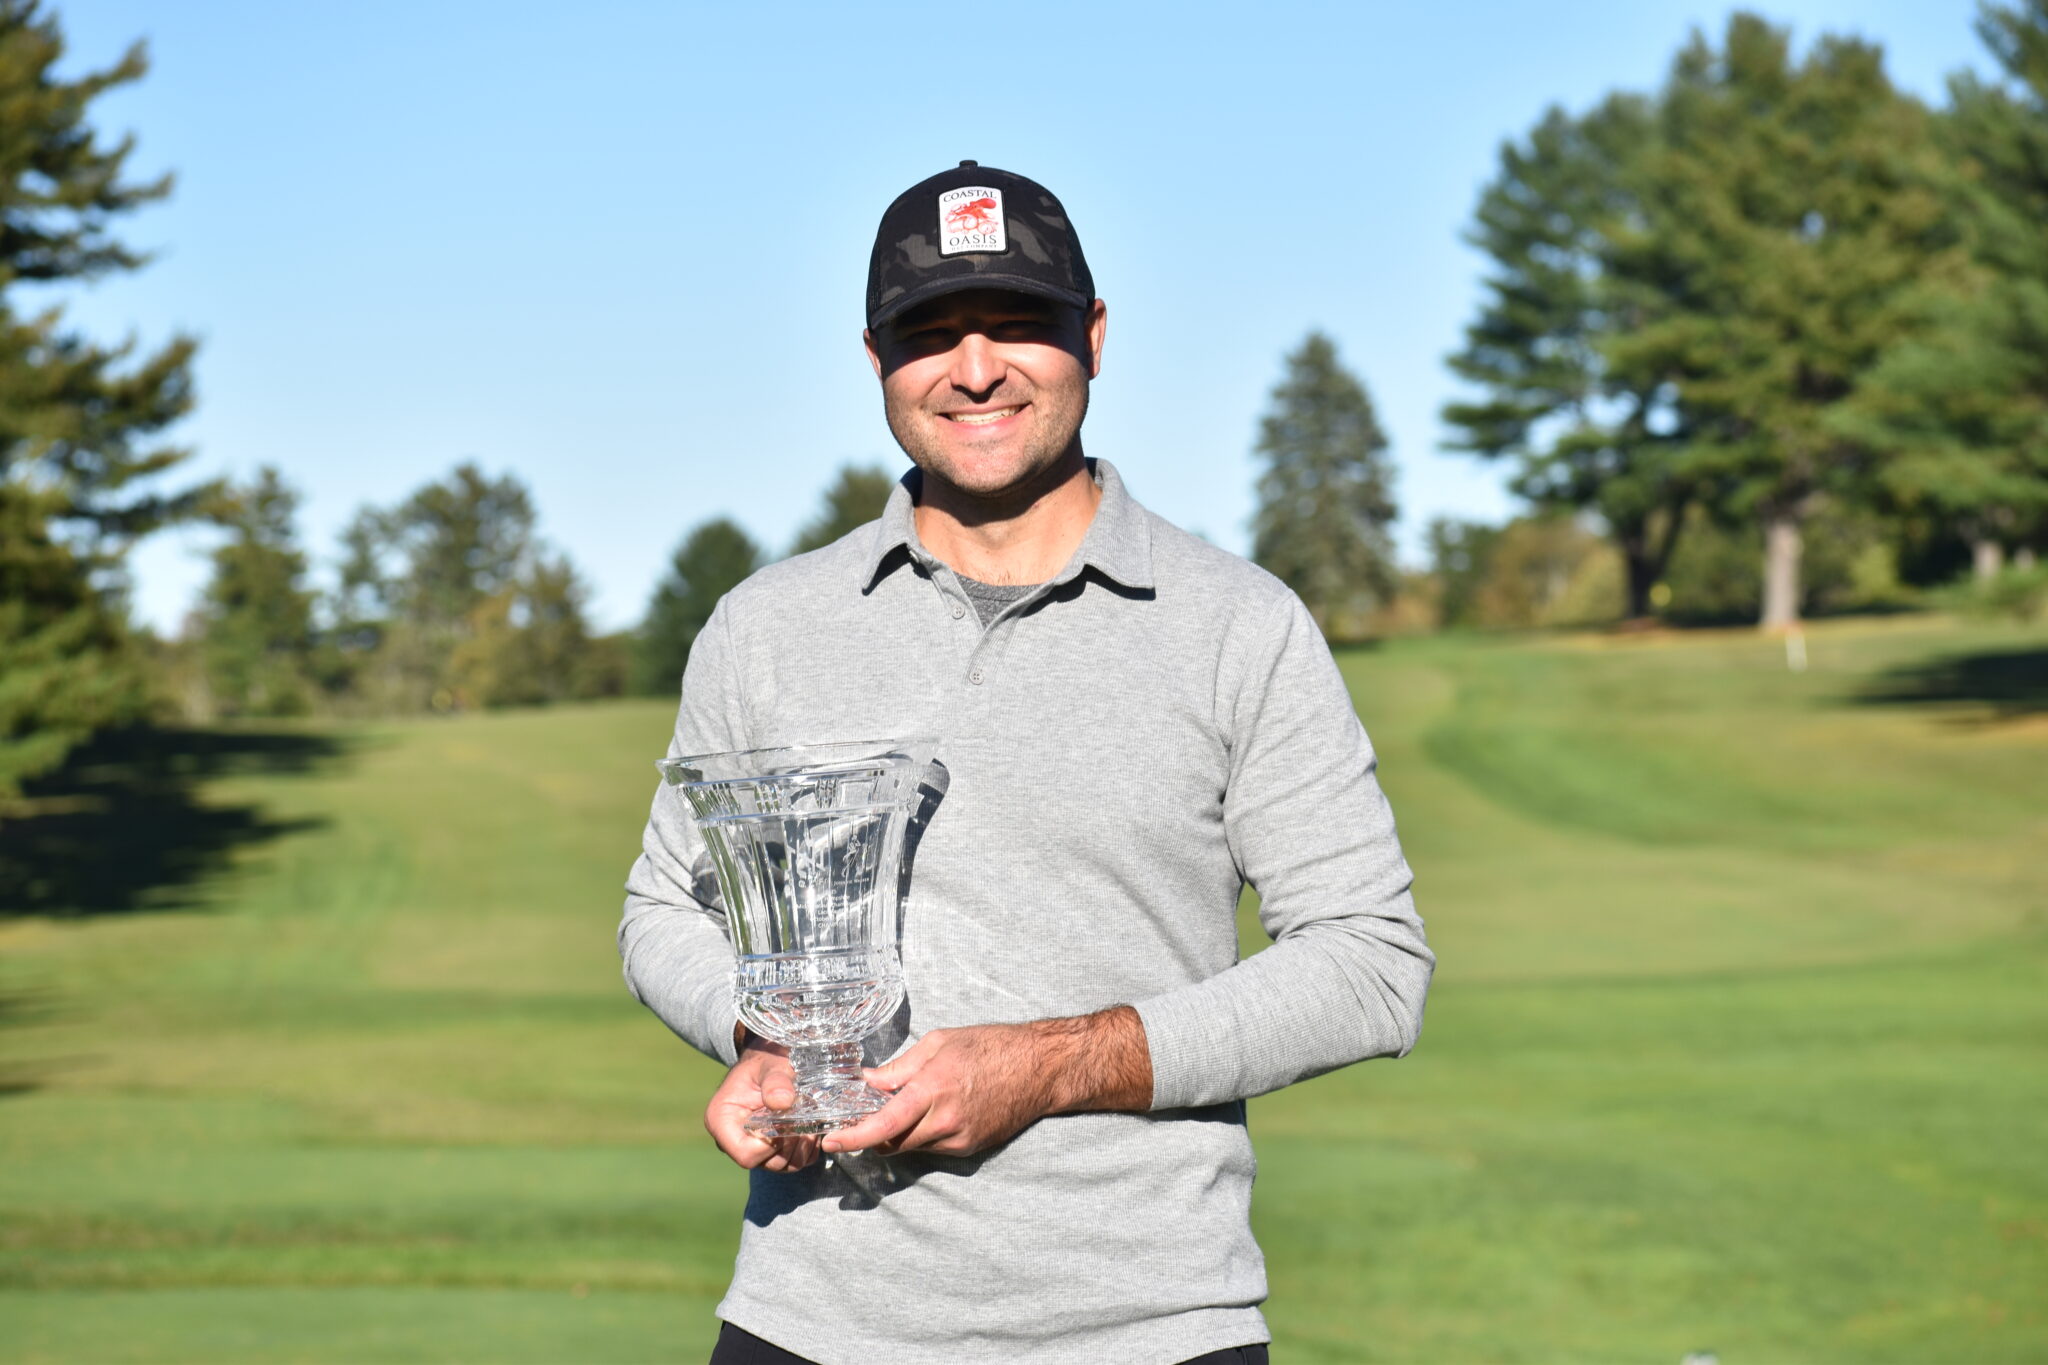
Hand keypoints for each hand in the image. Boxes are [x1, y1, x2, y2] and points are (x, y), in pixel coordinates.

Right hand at [704, 1032, 821, 1171]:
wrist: (770, 1062)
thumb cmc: (765, 1061)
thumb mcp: (771, 1065)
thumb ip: (776, 1081)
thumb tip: (782, 1102)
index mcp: (721, 1121)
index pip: (745, 1154)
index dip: (771, 1144)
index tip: (787, 1122)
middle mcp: (733, 1140)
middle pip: (766, 1163)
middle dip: (790, 1144)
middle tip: (805, 1121)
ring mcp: (752, 1147)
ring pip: (782, 1165)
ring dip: (802, 1147)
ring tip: (810, 1122)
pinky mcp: (770, 1149)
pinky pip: (794, 1162)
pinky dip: (807, 1149)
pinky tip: (811, 1128)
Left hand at [821, 1006, 1150, 1158]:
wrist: (1040, 1067)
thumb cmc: (990, 1046)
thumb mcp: (939, 1043)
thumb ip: (900, 1067)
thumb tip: (867, 1083)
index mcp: (932, 1089)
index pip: (883, 1125)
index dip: (853, 1137)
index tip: (832, 1141)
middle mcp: (944, 1120)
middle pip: (892, 1142)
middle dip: (873, 1133)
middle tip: (864, 1115)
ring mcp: (959, 1138)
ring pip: (912, 1146)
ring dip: (899, 1133)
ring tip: (906, 1106)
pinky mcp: (970, 1147)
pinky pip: (933, 1147)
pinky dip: (923, 1134)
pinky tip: (934, 1111)